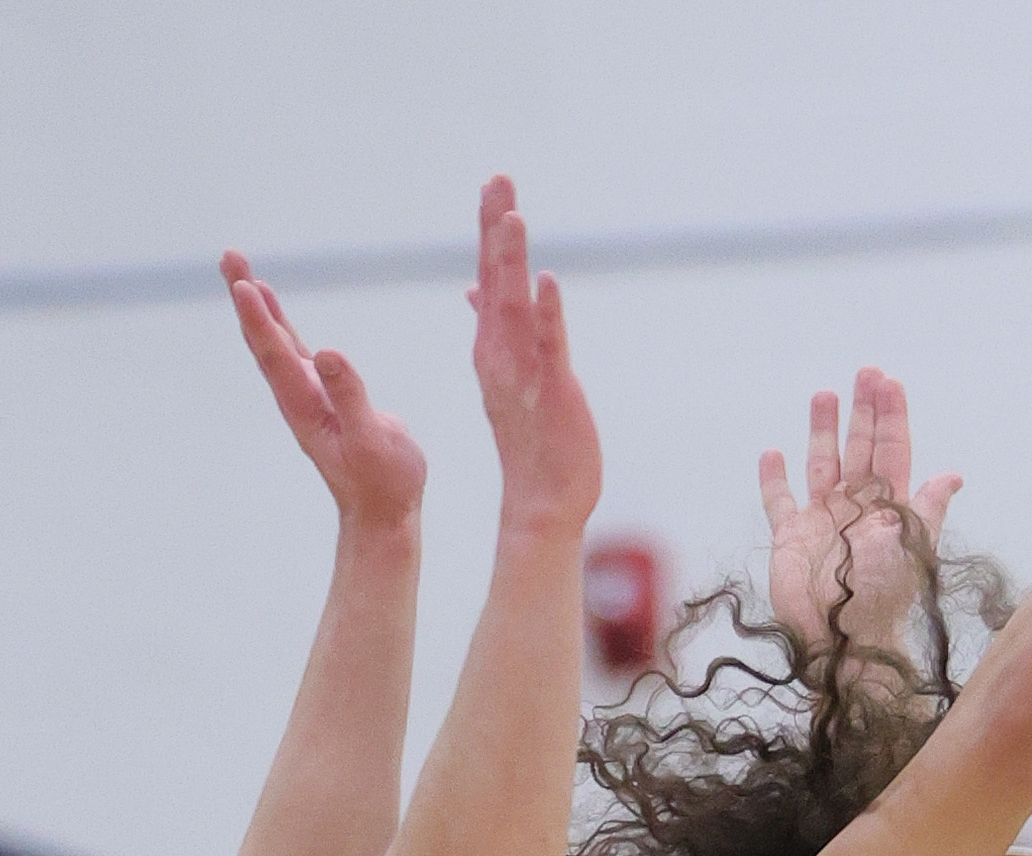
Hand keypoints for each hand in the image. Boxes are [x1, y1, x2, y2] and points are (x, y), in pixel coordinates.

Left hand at [222, 253, 425, 531]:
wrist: (383, 513)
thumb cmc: (383, 482)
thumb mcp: (372, 439)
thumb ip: (350, 396)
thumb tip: (329, 354)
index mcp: (306, 405)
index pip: (275, 353)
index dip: (258, 318)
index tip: (245, 283)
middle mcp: (298, 397)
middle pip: (263, 340)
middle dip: (245, 298)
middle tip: (229, 257)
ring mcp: (307, 397)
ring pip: (273, 343)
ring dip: (256, 306)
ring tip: (241, 271)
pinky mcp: (322, 398)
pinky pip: (290, 352)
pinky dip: (276, 324)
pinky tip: (270, 307)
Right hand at [470, 177, 601, 536]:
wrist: (543, 501)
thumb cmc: (534, 443)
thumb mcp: (511, 377)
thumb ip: (497, 332)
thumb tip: (478, 291)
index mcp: (496, 349)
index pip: (490, 281)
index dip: (491, 234)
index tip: (494, 188)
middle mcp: (504, 353)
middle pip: (497, 280)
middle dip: (497, 229)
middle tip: (498, 179)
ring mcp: (525, 370)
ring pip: (517, 306)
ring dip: (514, 262)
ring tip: (513, 217)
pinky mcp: (552, 390)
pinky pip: (549, 347)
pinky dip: (547, 314)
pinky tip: (547, 282)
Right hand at [758, 369, 960, 656]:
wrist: (842, 640)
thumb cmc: (881, 599)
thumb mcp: (912, 548)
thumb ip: (927, 509)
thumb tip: (953, 474)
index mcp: (888, 507)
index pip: (893, 451)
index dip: (892, 416)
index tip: (889, 382)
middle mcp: (855, 508)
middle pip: (860, 448)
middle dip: (864, 411)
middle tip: (865, 372)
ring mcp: (822, 521)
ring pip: (821, 465)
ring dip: (823, 431)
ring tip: (823, 395)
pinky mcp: (790, 539)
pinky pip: (780, 502)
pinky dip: (774, 480)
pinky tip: (773, 454)